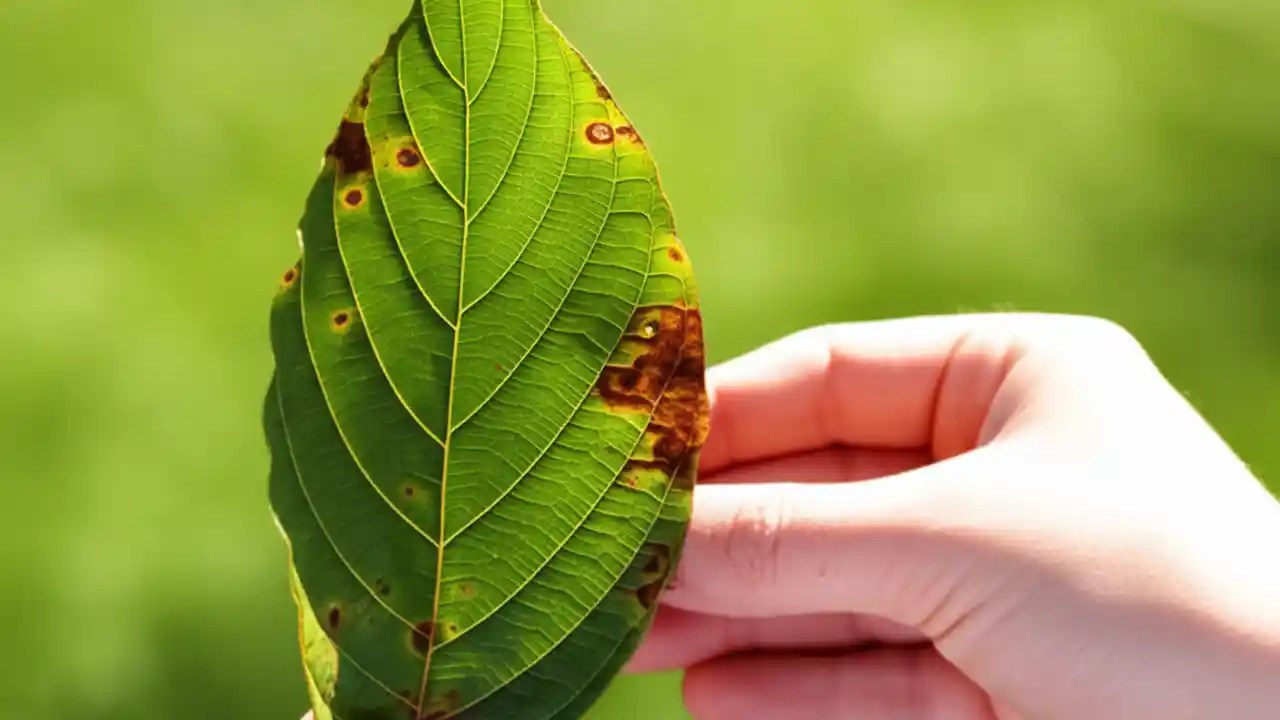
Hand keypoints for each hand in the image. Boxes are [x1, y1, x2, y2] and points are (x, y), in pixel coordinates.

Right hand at [628, 314, 1279, 719]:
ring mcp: (995, 578)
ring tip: (628, 638)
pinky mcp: (998, 679)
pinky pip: (871, 672)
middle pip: (819, 493)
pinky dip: (794, 685)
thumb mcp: (959, 545)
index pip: (830, 378)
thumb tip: (655, 533)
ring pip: (834, 591)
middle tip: (607, 567)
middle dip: (719, 537)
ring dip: (736, 618)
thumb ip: (797, 540)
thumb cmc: (1162, 600)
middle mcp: (998, 471)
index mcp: (1013, 380)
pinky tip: (711, 693)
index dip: (723, 417)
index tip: (624, 456)